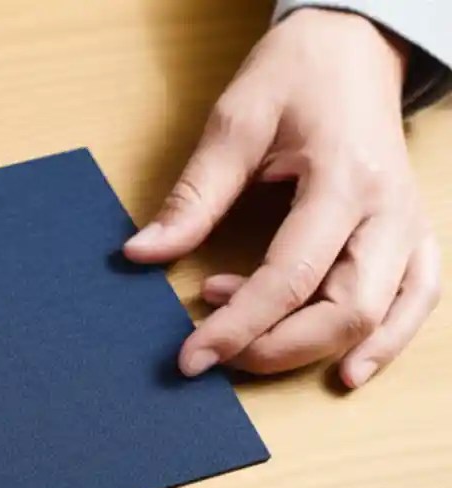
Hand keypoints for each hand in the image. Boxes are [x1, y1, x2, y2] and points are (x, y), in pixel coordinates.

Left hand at [124, 8, 440, 387]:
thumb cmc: (295, 75)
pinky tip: (348, 370)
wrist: (351, 45)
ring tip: (254, 356)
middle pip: (346, 309)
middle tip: (213, 352)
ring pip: (382, 314)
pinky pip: (417, 300)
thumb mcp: (234, 124)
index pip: (290, 277)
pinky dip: (387, 341)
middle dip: (275, 347)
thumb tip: (141, 254)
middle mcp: (388, 209)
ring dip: (318, 348)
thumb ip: (193, 197)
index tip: (190, 356)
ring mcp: (409, 223)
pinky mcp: (414, 232)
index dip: (237, 326)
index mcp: (344, 179)